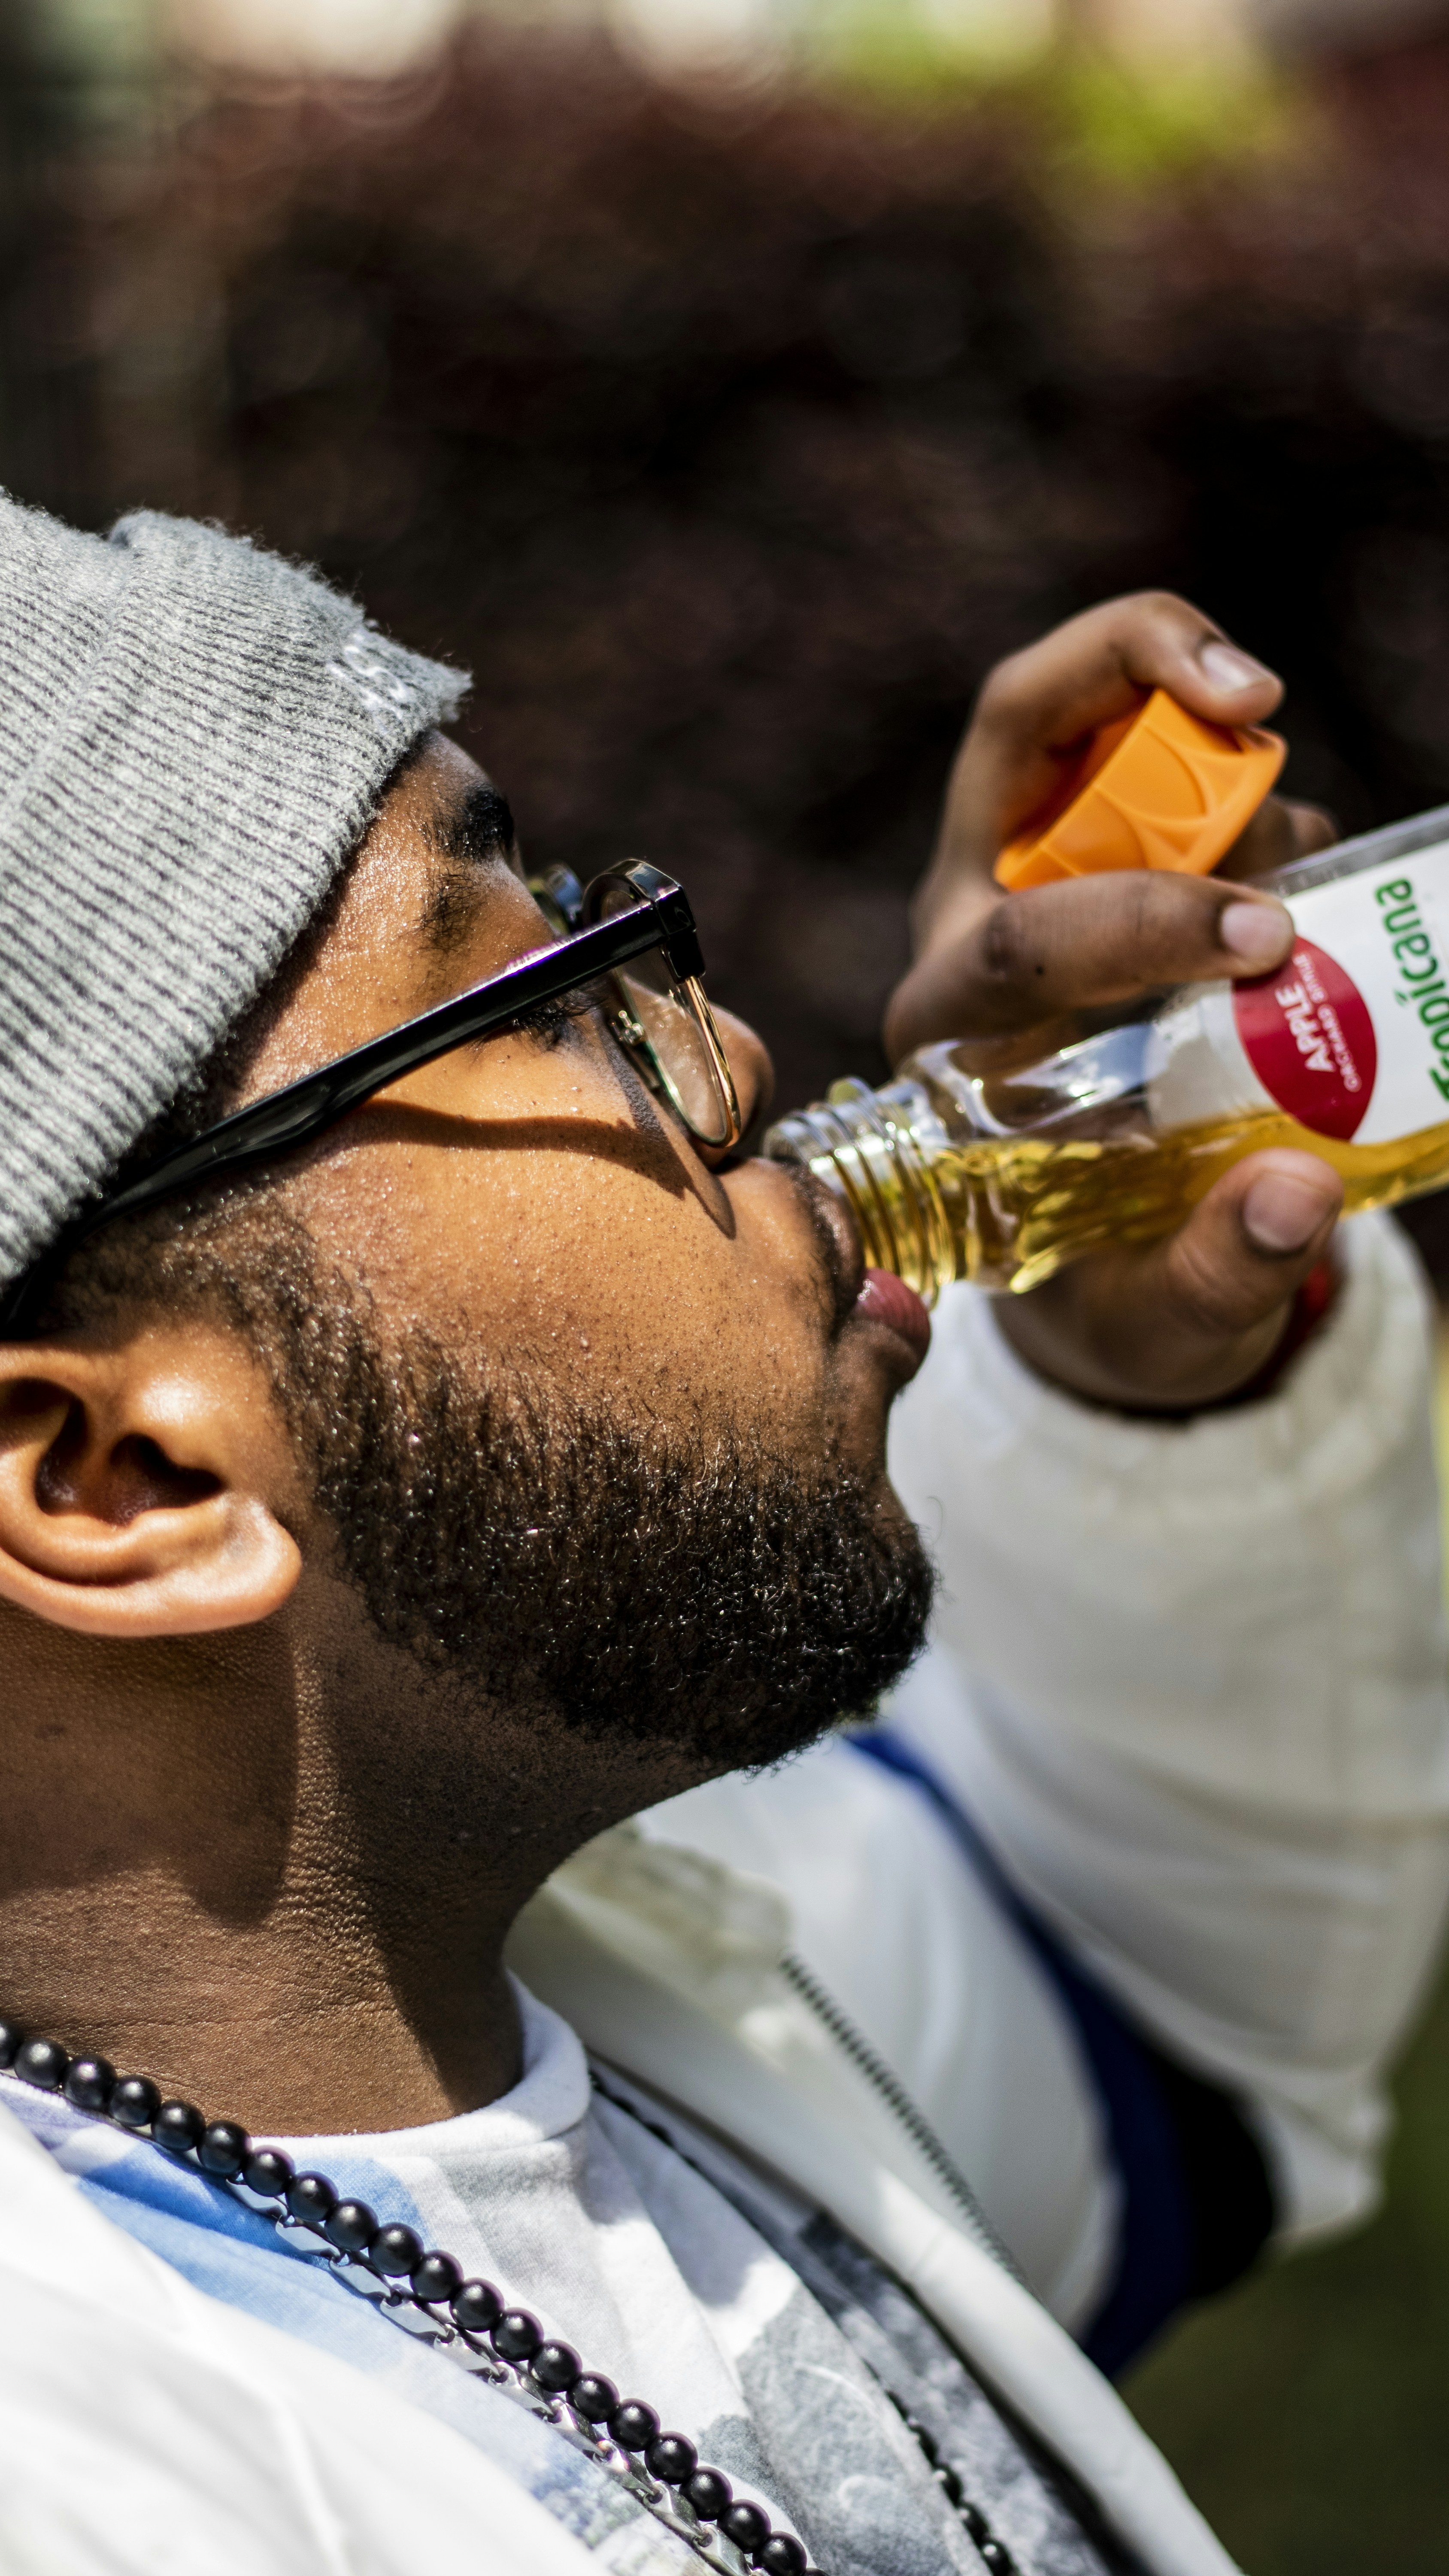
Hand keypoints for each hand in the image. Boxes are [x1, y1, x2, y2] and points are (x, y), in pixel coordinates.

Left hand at [882, 593, 1343, 1413]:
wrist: (1115, 1253)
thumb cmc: (1113, 1280)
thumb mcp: (1155, 1317)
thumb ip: (1216, 1274)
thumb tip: (1296, 1200)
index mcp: (948, 1034)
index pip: (1010, 940)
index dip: (1137, 920)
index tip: (1263, 939)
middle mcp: (975, 917)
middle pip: (1025, 722)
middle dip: (1138, 673)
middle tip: (1256, 701)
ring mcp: (1045, 862)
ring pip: (1111, 718)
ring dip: (1228, 749)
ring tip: (1303, 856)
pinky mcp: (1119, 847)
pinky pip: (1188, 760)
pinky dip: (1261, 784)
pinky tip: (1306, 863)